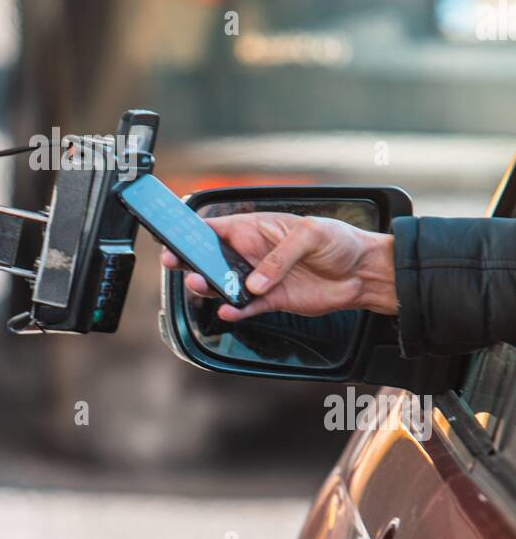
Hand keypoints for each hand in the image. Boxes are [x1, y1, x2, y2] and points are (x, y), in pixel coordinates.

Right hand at [161, 211, 395, 322]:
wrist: (364, 274)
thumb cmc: (340, 242)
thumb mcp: (311, 235)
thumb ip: (280, 256)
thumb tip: (255, 282)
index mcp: (258, 228)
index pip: (218, 227)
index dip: (194, 231)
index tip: (175, 237)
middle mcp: (255, 254)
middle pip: (213, 258)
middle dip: (192, 261)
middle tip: (178, 264)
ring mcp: (261, 279)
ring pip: (224, 284)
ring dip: (210, 287)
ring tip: (202, 286)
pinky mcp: (272, 301)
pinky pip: (245, 308)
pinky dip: (234, 311)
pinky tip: (228, 311)